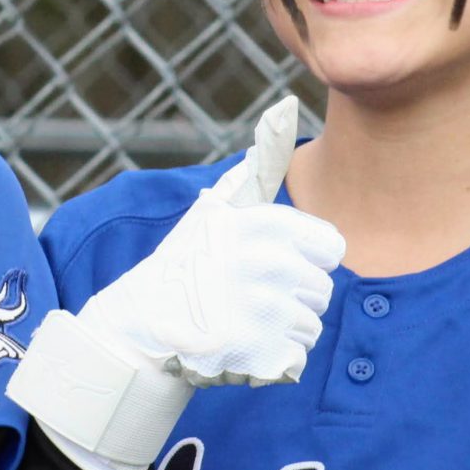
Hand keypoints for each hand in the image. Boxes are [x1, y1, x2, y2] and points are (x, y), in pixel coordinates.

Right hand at [7, 98, 345, 469]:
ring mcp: (267, 313)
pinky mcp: (263, 355)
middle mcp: (269, 266)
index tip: (271, 266)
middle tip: (247, 298)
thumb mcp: (214, 210)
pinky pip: (297, 358)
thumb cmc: (182, 265)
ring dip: (282, 329)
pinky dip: (273, 359)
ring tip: (242, 321)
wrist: (139, 328)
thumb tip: (283, 110)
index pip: (331, 249)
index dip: (305, 259)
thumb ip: (255, 169)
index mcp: (264, 227)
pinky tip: (241, 347)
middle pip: (321, 291)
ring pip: (311, 326)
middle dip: (290, 297)